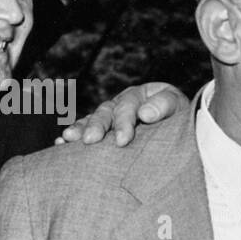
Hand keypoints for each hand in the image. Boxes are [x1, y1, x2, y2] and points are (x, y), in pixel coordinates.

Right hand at [57, 82, 186, 146]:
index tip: (122, 140)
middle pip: (106, 112)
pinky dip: (75, 136)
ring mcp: (111, 116)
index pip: (129, 106)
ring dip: (80, 129)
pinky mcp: (105, 130)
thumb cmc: (179, 117)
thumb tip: (145, 114)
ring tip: (69, 139)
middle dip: (97, 126)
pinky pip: (86, 131)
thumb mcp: (177, 107)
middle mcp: (122, 103)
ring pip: (93, 120)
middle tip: (91, 141)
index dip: (124, 123)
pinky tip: (61, 144)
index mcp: (140, 95)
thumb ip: (163, 106)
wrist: (179, 125)